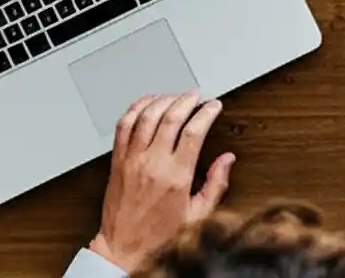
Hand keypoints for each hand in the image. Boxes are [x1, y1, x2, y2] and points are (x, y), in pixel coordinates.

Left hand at [88, 91, 235, 272]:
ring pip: (146, 116)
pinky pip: (123, 126)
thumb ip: (216, 184)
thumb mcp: (197, 214)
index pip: (194, 131)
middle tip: (196, 96)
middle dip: (187, 100)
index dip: (207, 112)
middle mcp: (153, 164)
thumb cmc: (158, 235)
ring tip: (175, 97)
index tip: (214, 106)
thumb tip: (227, 161)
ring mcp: (132, 160)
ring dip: (163, 100)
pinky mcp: (117, 161)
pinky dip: (135, 109)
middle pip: (171, 117)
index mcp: (176, 176)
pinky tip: (146, 104)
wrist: (123, 248)